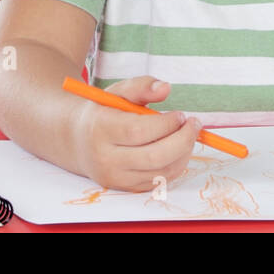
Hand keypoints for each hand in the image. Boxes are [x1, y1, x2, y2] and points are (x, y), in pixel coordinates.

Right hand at [71, 76, 201, 191]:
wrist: (79, 140)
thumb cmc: (104, 112)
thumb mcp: (119, 91)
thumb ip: (142, 86)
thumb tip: (166, 88)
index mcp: (101, 129)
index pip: (139, 131)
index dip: (166, 124)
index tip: (180, 114)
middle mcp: (105, 158)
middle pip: (154, 157)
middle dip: (182, 140)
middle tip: (193, 125)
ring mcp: (115, 177)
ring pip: (160, 172)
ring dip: (183, 153)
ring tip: (188, 135)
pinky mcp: (124, 188)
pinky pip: (158, 182)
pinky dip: (175, 166)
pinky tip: (178, 149)